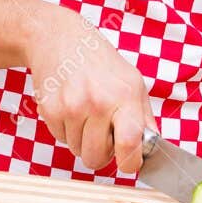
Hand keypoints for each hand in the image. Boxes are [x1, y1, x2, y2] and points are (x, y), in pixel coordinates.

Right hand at [22, 6, 154, 173]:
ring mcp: (71, 106)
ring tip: (85, 114)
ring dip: (82, 139)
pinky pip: (60, 138)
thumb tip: (152, 149)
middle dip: (101, 153)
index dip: (130, 163)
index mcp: (124, 96)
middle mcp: (97, 102)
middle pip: (95, 158)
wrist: (60, 38)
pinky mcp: (49, 109)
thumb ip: (144, 118)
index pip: (129, 143)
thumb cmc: (99, 61)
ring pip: (76, 150)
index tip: (129, 164)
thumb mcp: (133, 82)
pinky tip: (70, 107)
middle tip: (103, 134)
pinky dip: (66, 129)